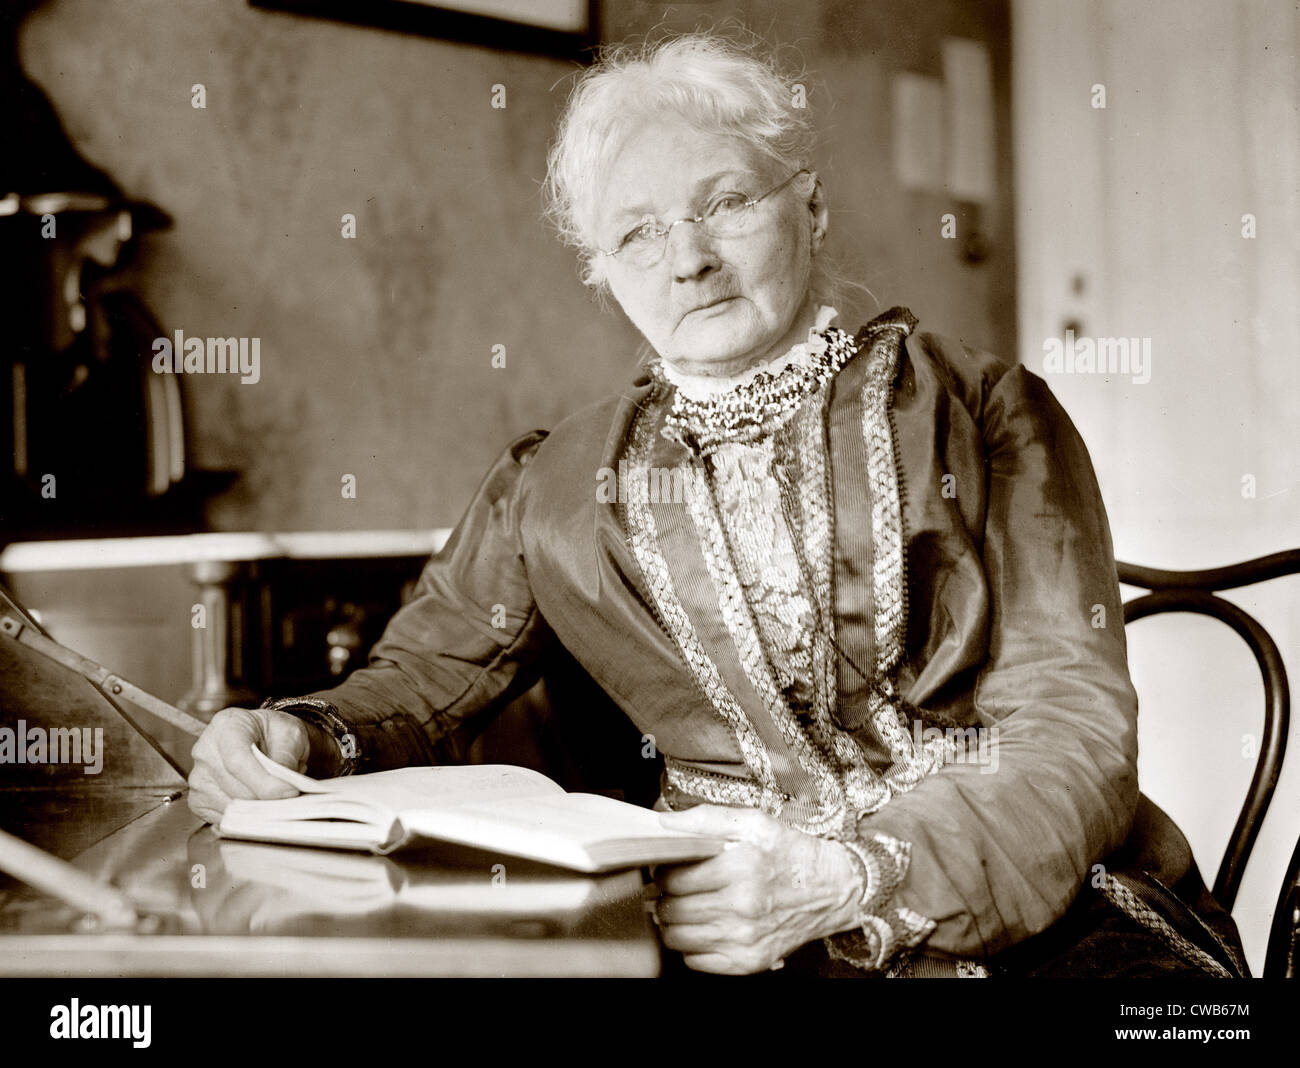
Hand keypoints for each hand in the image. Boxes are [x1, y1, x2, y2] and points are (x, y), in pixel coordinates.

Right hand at [187, 707, 314, 824]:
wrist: (262, 737)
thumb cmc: (274, 733)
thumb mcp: (290, 733)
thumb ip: (287, 757)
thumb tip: (283, 788)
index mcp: (227, 726)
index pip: (237, 762)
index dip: (265, 783)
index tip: (289, 792)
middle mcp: (205, 751)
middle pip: (235, 790)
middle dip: (267, 799)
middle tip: (290, 797)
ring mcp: (198, 777)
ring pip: (230, 808)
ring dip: (257, 809)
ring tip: (273, 793)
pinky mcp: (198, 800)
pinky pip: (223, 819)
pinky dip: (244, 818)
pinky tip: (257, 802)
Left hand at [651, 805, 863, 973]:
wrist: (832, 889)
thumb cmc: (790, 853)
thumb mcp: (754, 822)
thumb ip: (706, 819)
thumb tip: (665, 823)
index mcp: (740, 868)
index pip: (673, 878)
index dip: (664, 872)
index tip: (671, 868)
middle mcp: (742, 907)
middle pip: (671, 909)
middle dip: (666, 897)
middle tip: (677, 888)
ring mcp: (745, 938)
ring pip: (677, 938)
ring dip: (673, 922)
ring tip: (688, 907)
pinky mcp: (749, 962)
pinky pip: (695, 962)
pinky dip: (691, 946)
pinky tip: (705, 927)